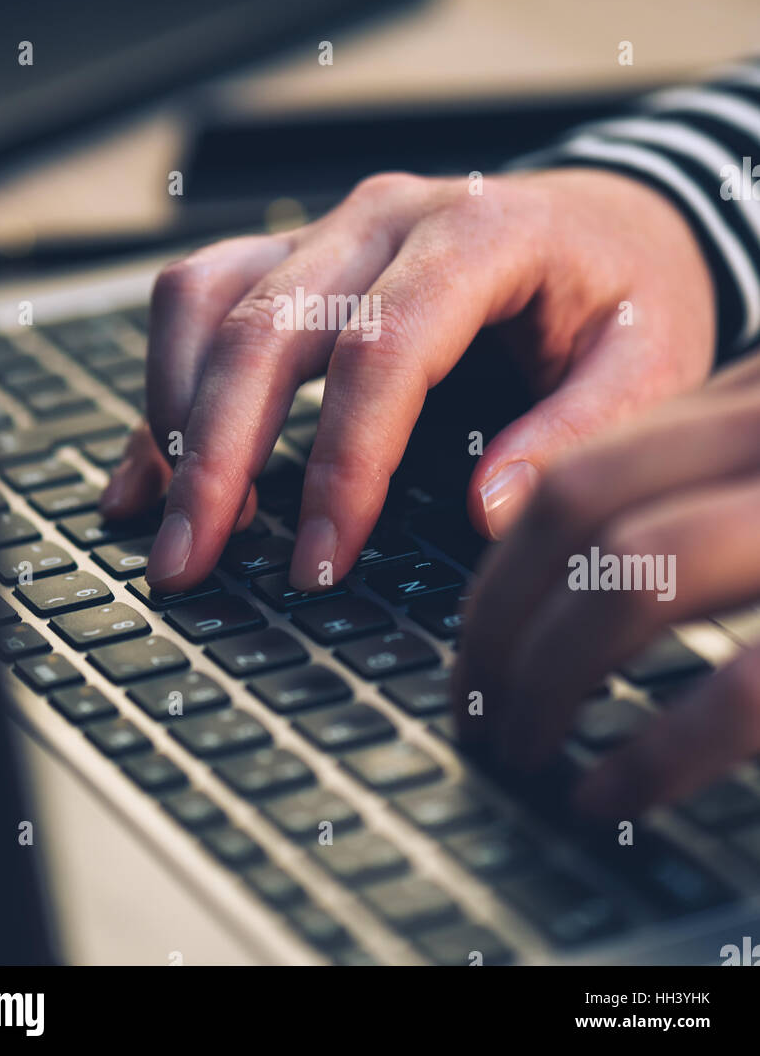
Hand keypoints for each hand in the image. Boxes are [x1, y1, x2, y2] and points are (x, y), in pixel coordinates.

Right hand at [100, 168, 715, 593]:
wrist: (611, 222)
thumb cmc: (627, 293)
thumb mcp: (649, 360)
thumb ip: (578, 430)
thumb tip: (488, 513)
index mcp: (481, 233)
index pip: (382, 350)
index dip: (341, 463)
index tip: (319, 561)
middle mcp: (387, 218)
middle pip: (267, 328)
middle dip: (216, 456)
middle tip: (189, 561)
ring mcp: (331, 231)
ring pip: (207, 300)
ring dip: (176, 414)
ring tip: (173, 523)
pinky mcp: (299, 257)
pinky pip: (200, 301)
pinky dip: (163, 384)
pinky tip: (147, 471)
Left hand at [453, 349, 759, 815]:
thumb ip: (699, 476)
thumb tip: (550, 541)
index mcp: (746, 404)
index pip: (580, 474)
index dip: (499, 573)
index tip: (470, 644)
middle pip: (579, 510)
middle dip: (495, 621)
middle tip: (468, 705)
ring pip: (633, 575)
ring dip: (545, 675)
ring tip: (513, 745)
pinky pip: (743, 687)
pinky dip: (656, 754)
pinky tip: (606, 794)